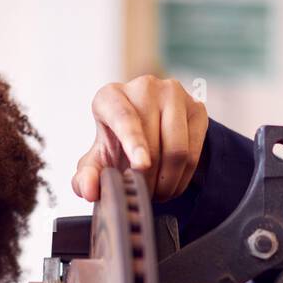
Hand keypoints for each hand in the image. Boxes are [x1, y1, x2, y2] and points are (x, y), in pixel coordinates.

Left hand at [72, 75, 208, 202]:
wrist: (148, 134)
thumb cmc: (117, 147)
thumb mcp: (98, 163)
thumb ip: (85, 178)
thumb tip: (89, 190)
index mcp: (111, 96)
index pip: (124, 117)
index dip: (134, 143)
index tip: (141, 166)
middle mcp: (143, 87)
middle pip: (153, 141)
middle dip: (149, 178)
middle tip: (144, 195)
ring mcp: (173, 94)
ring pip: (178, 148)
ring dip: (168, 181)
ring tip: (158, 192)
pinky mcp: (196, 108)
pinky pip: (194, 152)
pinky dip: (183, 177)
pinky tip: (172, 183)